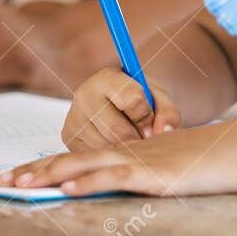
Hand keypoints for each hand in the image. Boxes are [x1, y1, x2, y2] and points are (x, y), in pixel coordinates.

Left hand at [0, 120, 236, 196]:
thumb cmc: (213, 162)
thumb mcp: (174, 171)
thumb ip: (150, 181)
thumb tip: (131, 197)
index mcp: (130, 153)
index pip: (80, 159)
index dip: (48, 166)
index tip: (19, 174)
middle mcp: (129, 153)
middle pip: (74, 160)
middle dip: (36, 171)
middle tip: (4, 181)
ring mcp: (141, 162)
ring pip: (86, 166)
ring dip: (50, 175)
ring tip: (21, 184)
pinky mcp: (156, 174)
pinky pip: (114, 178)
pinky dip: (88, 182)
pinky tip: (67, 188)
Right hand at [62, 67, 181, 149]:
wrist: (115, 106)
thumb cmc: (140, 101)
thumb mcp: (158, 99)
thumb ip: (168, 112)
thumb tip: (164, 131)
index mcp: (107, 78)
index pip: (132, 100)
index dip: (147, 114)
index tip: (149, 118)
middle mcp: (84, 95)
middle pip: (117, 130)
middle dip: (136, 139)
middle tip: (142, 137)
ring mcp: (73, 117)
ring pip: (106, 147)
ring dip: (125, 151)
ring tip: (129, 140)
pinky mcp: (69, 139)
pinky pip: (95, 157)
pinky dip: (111, 157)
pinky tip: (117, 148)